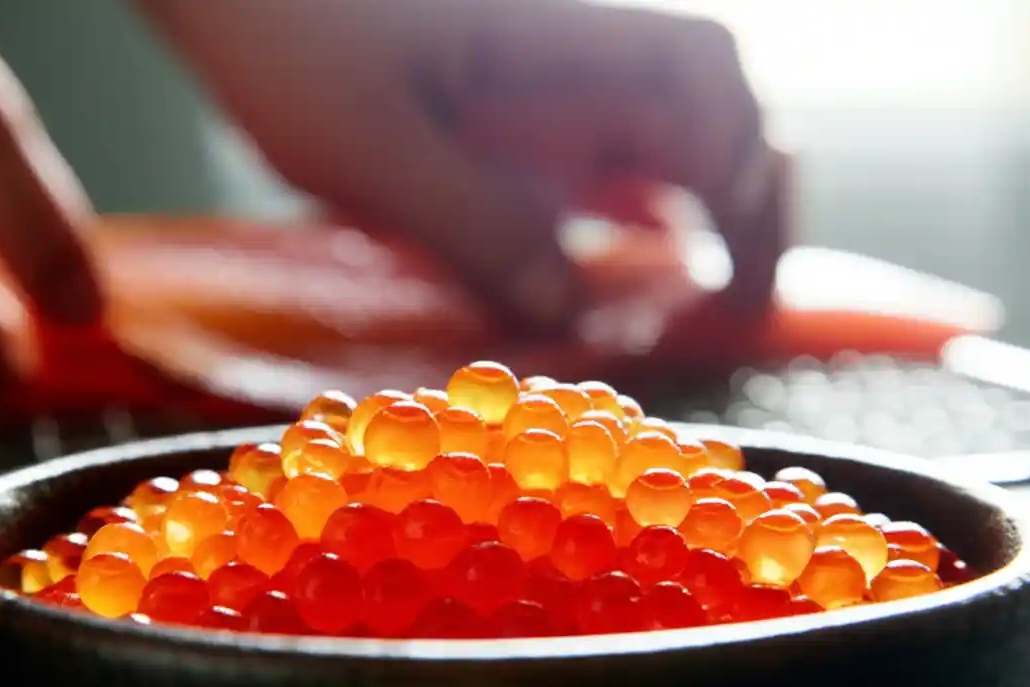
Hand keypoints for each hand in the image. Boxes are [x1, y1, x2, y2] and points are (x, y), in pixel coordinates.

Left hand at [141, 0, 783, 331]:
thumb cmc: (281, 33)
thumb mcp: (364, 143)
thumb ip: (471, 222)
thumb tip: (566, 310)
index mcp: (559, 37)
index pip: (702, 77)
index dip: (741, 169)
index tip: (727, 268)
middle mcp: (570, 52)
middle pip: (712, 105)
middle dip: (747, 199)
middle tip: (742, 302)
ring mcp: (544, 77)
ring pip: (667, 132)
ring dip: (700, 208)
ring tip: (707, 297)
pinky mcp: (511, 105)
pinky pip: (600, 155)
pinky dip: (631, 213)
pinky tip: (616, 271)